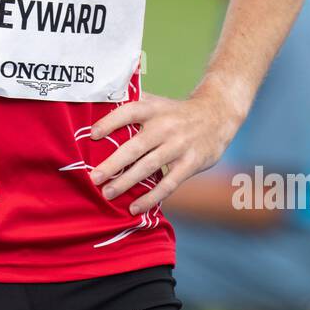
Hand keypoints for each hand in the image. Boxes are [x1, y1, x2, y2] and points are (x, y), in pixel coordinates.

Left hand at [88, 85, 244, 215]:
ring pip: (149, 167)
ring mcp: (179, 146)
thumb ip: (132, 103)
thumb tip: (97, 105)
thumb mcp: (157, 101)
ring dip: (127, 182)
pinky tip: (134, 208)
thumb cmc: (175, 112)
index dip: (110, 122)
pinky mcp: (191, 164)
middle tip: (93, 178)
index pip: (129, 112)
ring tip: (107, 194)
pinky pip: (168, 184)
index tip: (92, 135)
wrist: (217, 115)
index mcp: (153, 109)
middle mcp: (165, 127)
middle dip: (113, 163)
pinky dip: (151, 197)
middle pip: (136, 146)